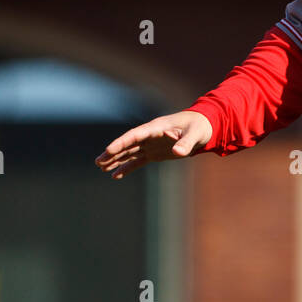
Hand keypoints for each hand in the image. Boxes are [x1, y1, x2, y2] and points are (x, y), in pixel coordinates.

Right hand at [95, 110, 213, 179]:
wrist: (203, 128)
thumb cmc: (199, 127)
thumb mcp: (195, 134)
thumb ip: (186, 143)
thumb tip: (178, 153)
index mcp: (156, 128)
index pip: (135, 135)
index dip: (122, 142)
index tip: (109, 149)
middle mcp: (150, 136)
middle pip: (127, 144)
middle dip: (113, 152)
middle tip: (98, 161)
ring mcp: (151, 144)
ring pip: (129, 152)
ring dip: (115, 159)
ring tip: (100, 167)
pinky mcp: (154, 153)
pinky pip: (137, 160)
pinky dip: (127, 167)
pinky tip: (115, 175)